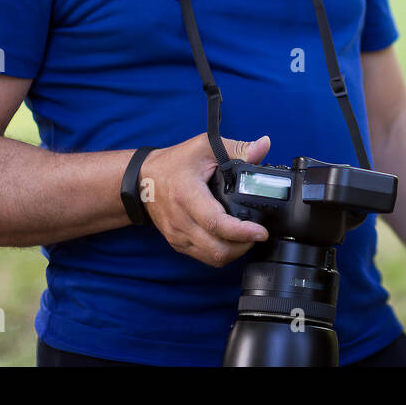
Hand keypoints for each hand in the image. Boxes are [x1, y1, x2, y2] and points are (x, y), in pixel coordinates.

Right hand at [139, 133, 271, 267]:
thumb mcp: (205, 146)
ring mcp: (178, 235)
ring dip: (234, 252)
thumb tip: (263, 146)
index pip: (216, 224)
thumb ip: (237, 148)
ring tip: (247, 237)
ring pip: (212, 258)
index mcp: (187, 196)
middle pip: (217, 250)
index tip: (261, 231)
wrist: (141, 179)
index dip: (242, 232)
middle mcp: (181, 221)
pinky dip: (222, 253)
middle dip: (244, 246)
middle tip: (258, 233)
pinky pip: (204, 257)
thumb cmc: (173, 163)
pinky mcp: (177, 243)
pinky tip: (232, 240)